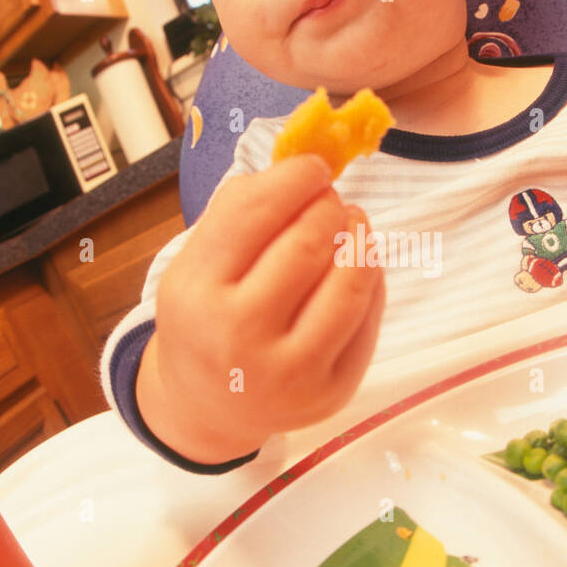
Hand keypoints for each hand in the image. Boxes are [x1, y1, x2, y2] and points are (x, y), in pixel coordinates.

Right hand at [137, 155, 385, 462]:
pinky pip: (368, 319)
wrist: (208, 407)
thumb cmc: (208, 316)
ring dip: (360, 238)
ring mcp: (288, 372)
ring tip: (352, 225)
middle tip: (330, 199)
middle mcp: (239, 335)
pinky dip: (370, 281)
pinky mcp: (329, 393)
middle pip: (307, 244)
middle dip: (328, 207)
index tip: (314, 166)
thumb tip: (305, 159)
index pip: (254, 214)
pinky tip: (356, 267)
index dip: (295, 178)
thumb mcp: (196, 263)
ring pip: (349, 283)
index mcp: (196, 292)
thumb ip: (241, 209)